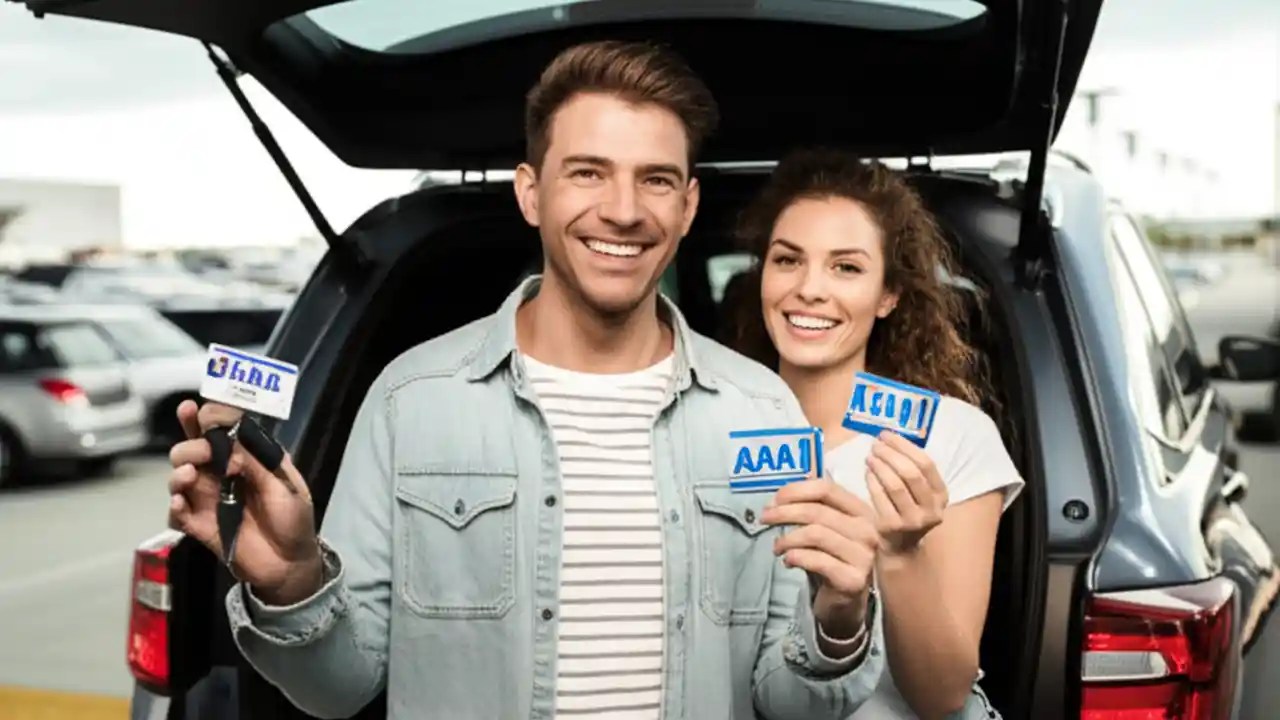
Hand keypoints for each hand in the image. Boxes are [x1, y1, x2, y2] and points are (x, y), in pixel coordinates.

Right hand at [167, 399, 321, 603]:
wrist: (291, 563)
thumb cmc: (293, 519)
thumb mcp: (285, 487)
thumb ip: (258, 465)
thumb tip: (229, 444)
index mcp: (246, 458)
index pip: (221, 429)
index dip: (208, 418)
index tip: (203, 414)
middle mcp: (222, 473)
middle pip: (193, 449)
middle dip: (192, 445)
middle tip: (201, 454)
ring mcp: (209, 498)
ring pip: (179, 477)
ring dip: (179, 472)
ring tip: (189, 474)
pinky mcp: (200, 525)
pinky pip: (177, 514)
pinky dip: (175, 507)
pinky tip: (181, 503)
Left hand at [760, 477, 879, 637]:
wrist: (847, 604)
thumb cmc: (833, 560)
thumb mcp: (828, 529)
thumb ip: (814, 507)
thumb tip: (784, 492)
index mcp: (862, 511)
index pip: (826, 489)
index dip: (796, 491)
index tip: (774, 500)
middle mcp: (868, 531)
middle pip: (817, 511)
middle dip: (783, 513)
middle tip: (765, 519)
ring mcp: (863, 556)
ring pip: (815, 534)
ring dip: (787, 538)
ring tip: (776, 547)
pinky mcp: (852, 579)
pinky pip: (816, 560)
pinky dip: (795, 557)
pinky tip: (788, 560)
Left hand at [865, 430, 946, 554]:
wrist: (901, 547)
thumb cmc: (908, 510)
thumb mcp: (920, 493)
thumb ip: (912, 469)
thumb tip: (890, 439)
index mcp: (941, 496)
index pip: (926, 464)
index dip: (904, 446)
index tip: (886, 435)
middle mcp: (932, 509)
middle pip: (910, 473)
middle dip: (890, 455)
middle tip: (875, 445)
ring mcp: (913, 520)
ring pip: (895, 485)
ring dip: (880, 466)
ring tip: (870, 457)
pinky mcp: (892, 527)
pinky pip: (880, 498)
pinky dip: (872, 482)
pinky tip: (867, 473)